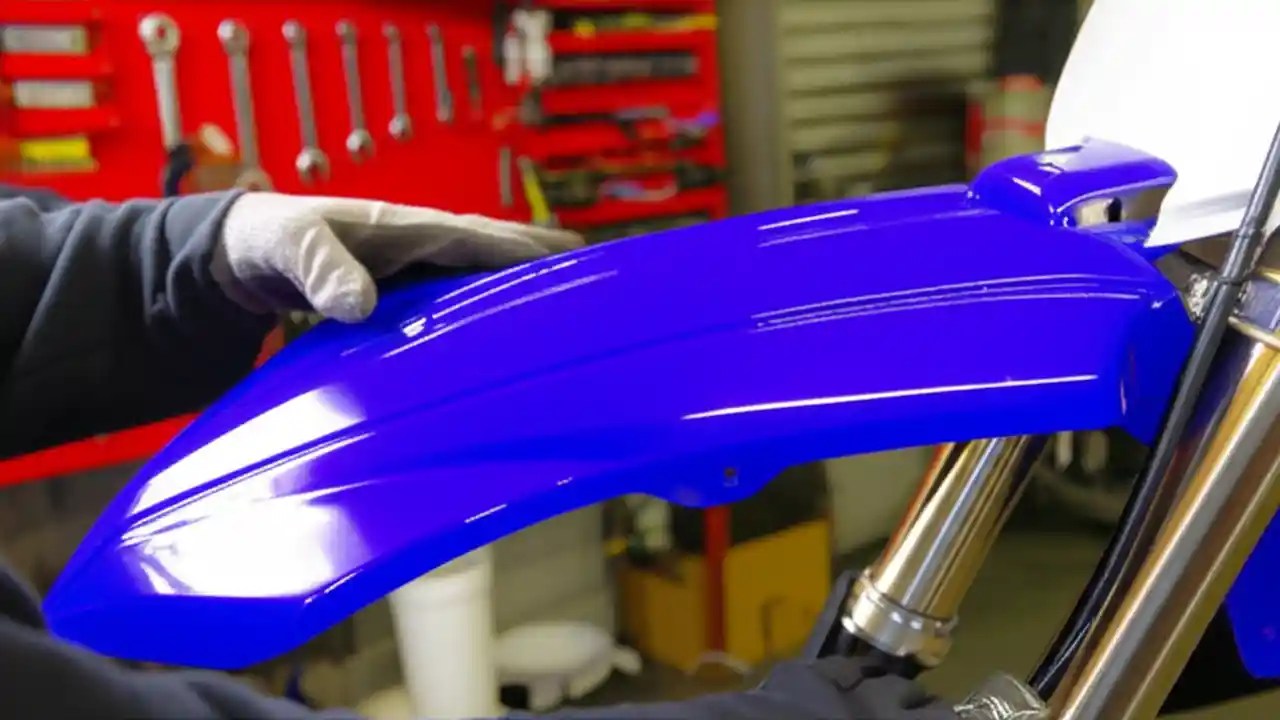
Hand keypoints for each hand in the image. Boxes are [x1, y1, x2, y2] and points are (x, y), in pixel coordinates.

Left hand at [212, 192, 582, 321]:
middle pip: (498, 256)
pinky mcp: (406, 299)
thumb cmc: (271, 238)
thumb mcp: (291, 245)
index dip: (528, 252)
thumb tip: (362, 305)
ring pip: (484, 282)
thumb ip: (323, 269)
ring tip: (573, 321)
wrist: (244, 255)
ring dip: (525, 296)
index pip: (482, 239)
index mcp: (408, 227)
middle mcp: (423, 247)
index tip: (574, 267)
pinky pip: (459, 307)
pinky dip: (489, 319)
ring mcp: (418, 273)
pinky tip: (506, 348)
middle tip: (604, 291)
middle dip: (547, 268)